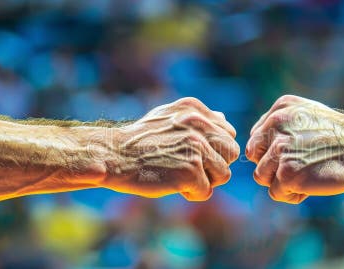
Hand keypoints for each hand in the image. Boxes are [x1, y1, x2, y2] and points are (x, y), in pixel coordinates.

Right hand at [100, 97, 238, 200]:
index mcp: (195, 109)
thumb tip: (224, 118)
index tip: (189, 153)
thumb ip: (197, 118)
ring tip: (179, 175)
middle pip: (232, 153)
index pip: (228, 133)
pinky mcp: (190, 170)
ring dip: (204, 181)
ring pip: (224, 174)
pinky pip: (206, 191)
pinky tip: (171, 184)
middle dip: (214, 165)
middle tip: (187, 167)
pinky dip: (191, 193)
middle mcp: (198, 124)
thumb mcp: (167, 116)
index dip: (213, 149)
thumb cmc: (138, 141)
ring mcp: (196, 147)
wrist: (112, 156)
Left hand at [246, 95, 343, 203]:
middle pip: (255, 157)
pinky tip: (311, 185)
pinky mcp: (287, 172)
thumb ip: (279, 126)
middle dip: (272, 167)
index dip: (273, 153)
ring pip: (261, 176)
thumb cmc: (339, 136)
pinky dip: (292, 195)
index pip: (257, 139)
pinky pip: (275, 192)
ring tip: (305, 177)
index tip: (298, 153)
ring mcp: (280, 149)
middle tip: (300, 167)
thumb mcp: (306, 114)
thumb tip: (257, 148)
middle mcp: (275, 126)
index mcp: (278, 110)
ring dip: (281, 182)